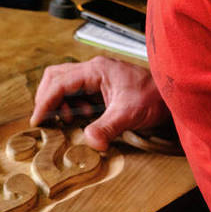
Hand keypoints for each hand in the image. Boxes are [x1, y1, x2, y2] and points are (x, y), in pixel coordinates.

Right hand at [31, 56, 170, 150]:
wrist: (173, 97)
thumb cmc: (155, 98)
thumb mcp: (129, 114)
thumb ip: (107, 127)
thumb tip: (89, 141)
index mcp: (97, 70)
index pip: (60, 82)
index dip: (45, 101)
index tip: (37, 119)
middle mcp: (94, 70)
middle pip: (56, 77)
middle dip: (46, 98)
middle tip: (44, 119)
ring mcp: (97, 77)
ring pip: (64, 84)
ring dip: (59, 102)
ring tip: (68, 120)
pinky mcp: (101, 87)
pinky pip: (76, 92)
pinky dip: (70, 105)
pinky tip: (81, 118)